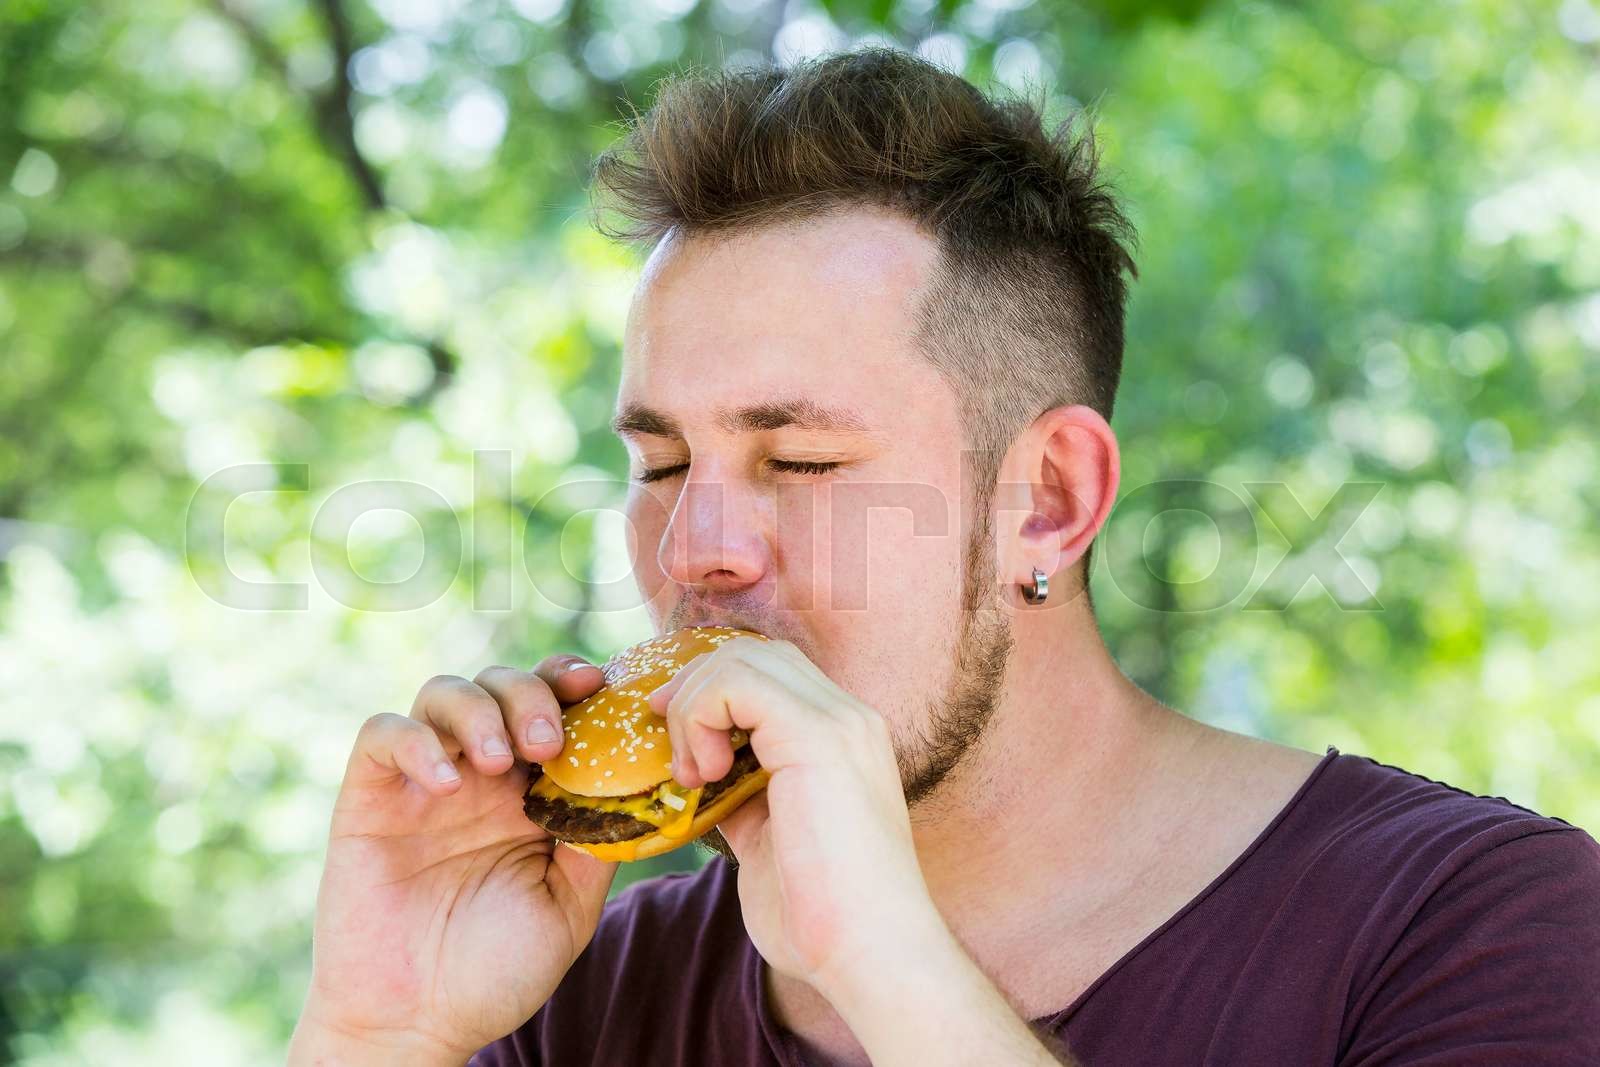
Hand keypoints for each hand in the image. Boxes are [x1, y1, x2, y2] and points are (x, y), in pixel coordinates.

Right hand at [289, 656, 615, 1064]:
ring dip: (479, 709)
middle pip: (502, 683)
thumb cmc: (495, 971)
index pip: (552, 704)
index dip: (573, 682)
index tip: (598, 688)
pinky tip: (445, 784)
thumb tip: (640, 781)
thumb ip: (599, 840)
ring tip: (499, 761)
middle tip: (547, 743)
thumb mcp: (569, 904)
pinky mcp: (369, 799)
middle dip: (531, 694)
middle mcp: (477, 775)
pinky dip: (416, 741)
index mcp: (529, 791)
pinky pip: (383, 733)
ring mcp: (422, 782)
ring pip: (443, 692)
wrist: (416, 1026)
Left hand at [647, 637, 943, 993]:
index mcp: (842, 740)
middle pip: (756, 654)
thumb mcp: (767, 842)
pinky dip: (699, 715)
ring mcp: (839, 722)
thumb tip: (703, 782)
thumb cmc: (822, 920)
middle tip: (669, 747)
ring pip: (742, 660)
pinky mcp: (818, 736)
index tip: (679, 746)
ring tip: (691, 773)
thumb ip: (743, 800)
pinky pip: (736, 683)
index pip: (772, 674)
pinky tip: (703, 773)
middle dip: (696, 689)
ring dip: (693, 707)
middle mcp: (848, 719)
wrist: (870, 955)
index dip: (714, 693)